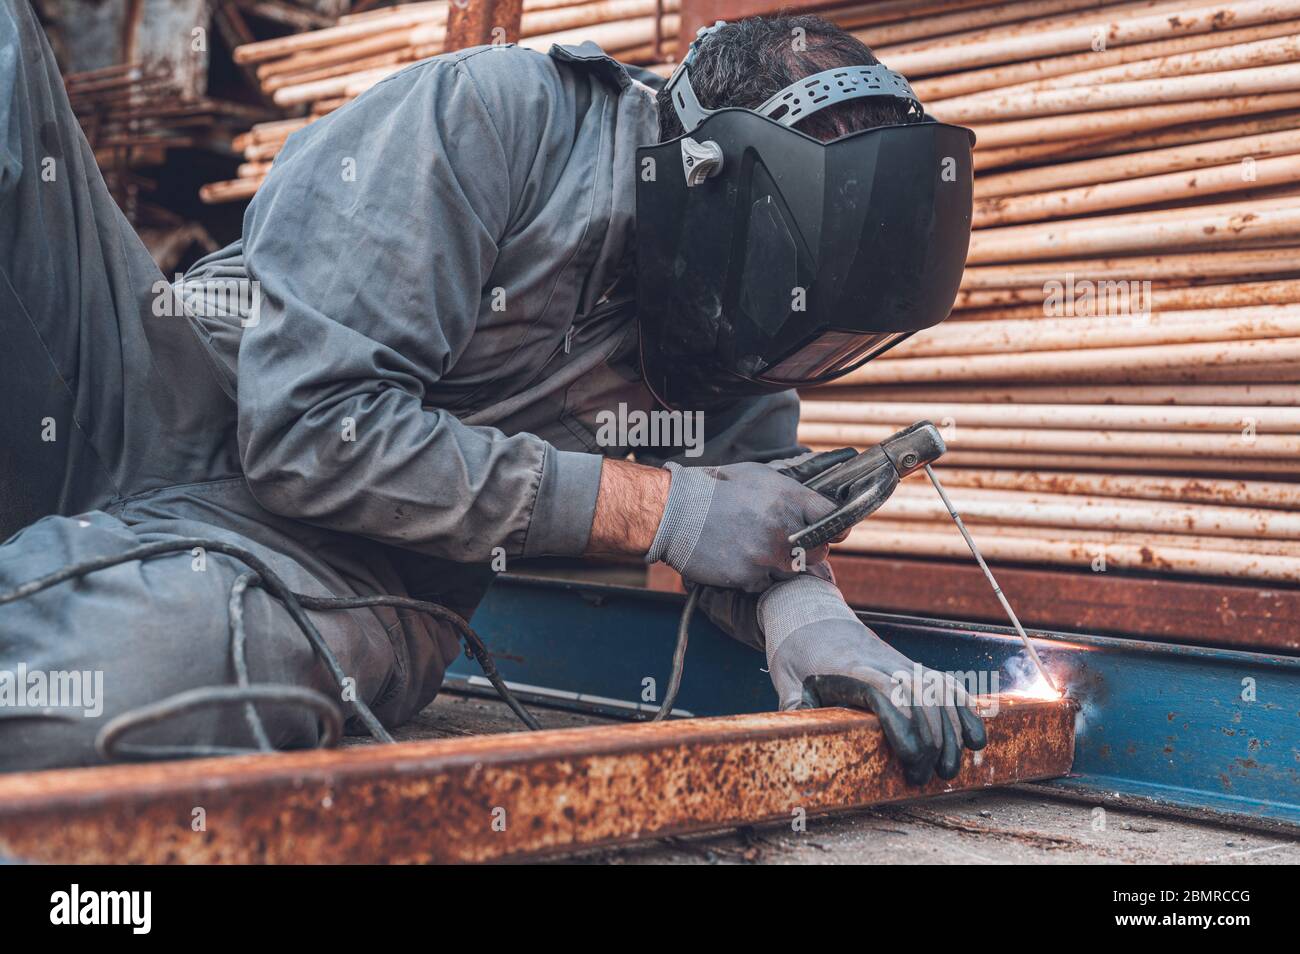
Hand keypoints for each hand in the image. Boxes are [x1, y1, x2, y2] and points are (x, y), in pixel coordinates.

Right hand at [645, 454, 842, 592]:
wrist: (676, 512)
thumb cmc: (715, 489)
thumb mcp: (758, 475)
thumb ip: (790, 489)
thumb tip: (815, 494)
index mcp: (789, 498)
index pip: (834, 517)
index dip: (837, 525)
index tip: (834, 529)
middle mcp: (784, 528)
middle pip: (821, 550)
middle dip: (810, 548)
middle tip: (790, 542)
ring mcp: (767, 555)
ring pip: (793, 570)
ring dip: (781, 564)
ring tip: (758, 549)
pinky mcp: (750, 576)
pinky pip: (765, 583)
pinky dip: (756, 576)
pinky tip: (739, 559)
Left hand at [761, 575, 986, 784]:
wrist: (811, 617)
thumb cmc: (797, 652)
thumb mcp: (785, 677)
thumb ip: (792, 706)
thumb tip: (789, 735)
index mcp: (853, 670)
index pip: (892, 697)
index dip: (908, 731)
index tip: (911, 765)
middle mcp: (885, 665)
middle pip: (924, 701)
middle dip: (933, 744)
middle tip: (925, 779)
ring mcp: (902, 664)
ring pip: (942, 694)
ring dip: (954, 733)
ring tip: (951, 770)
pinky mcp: (911, 667)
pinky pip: (946, 685)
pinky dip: (964, 710)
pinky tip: (975, 739)